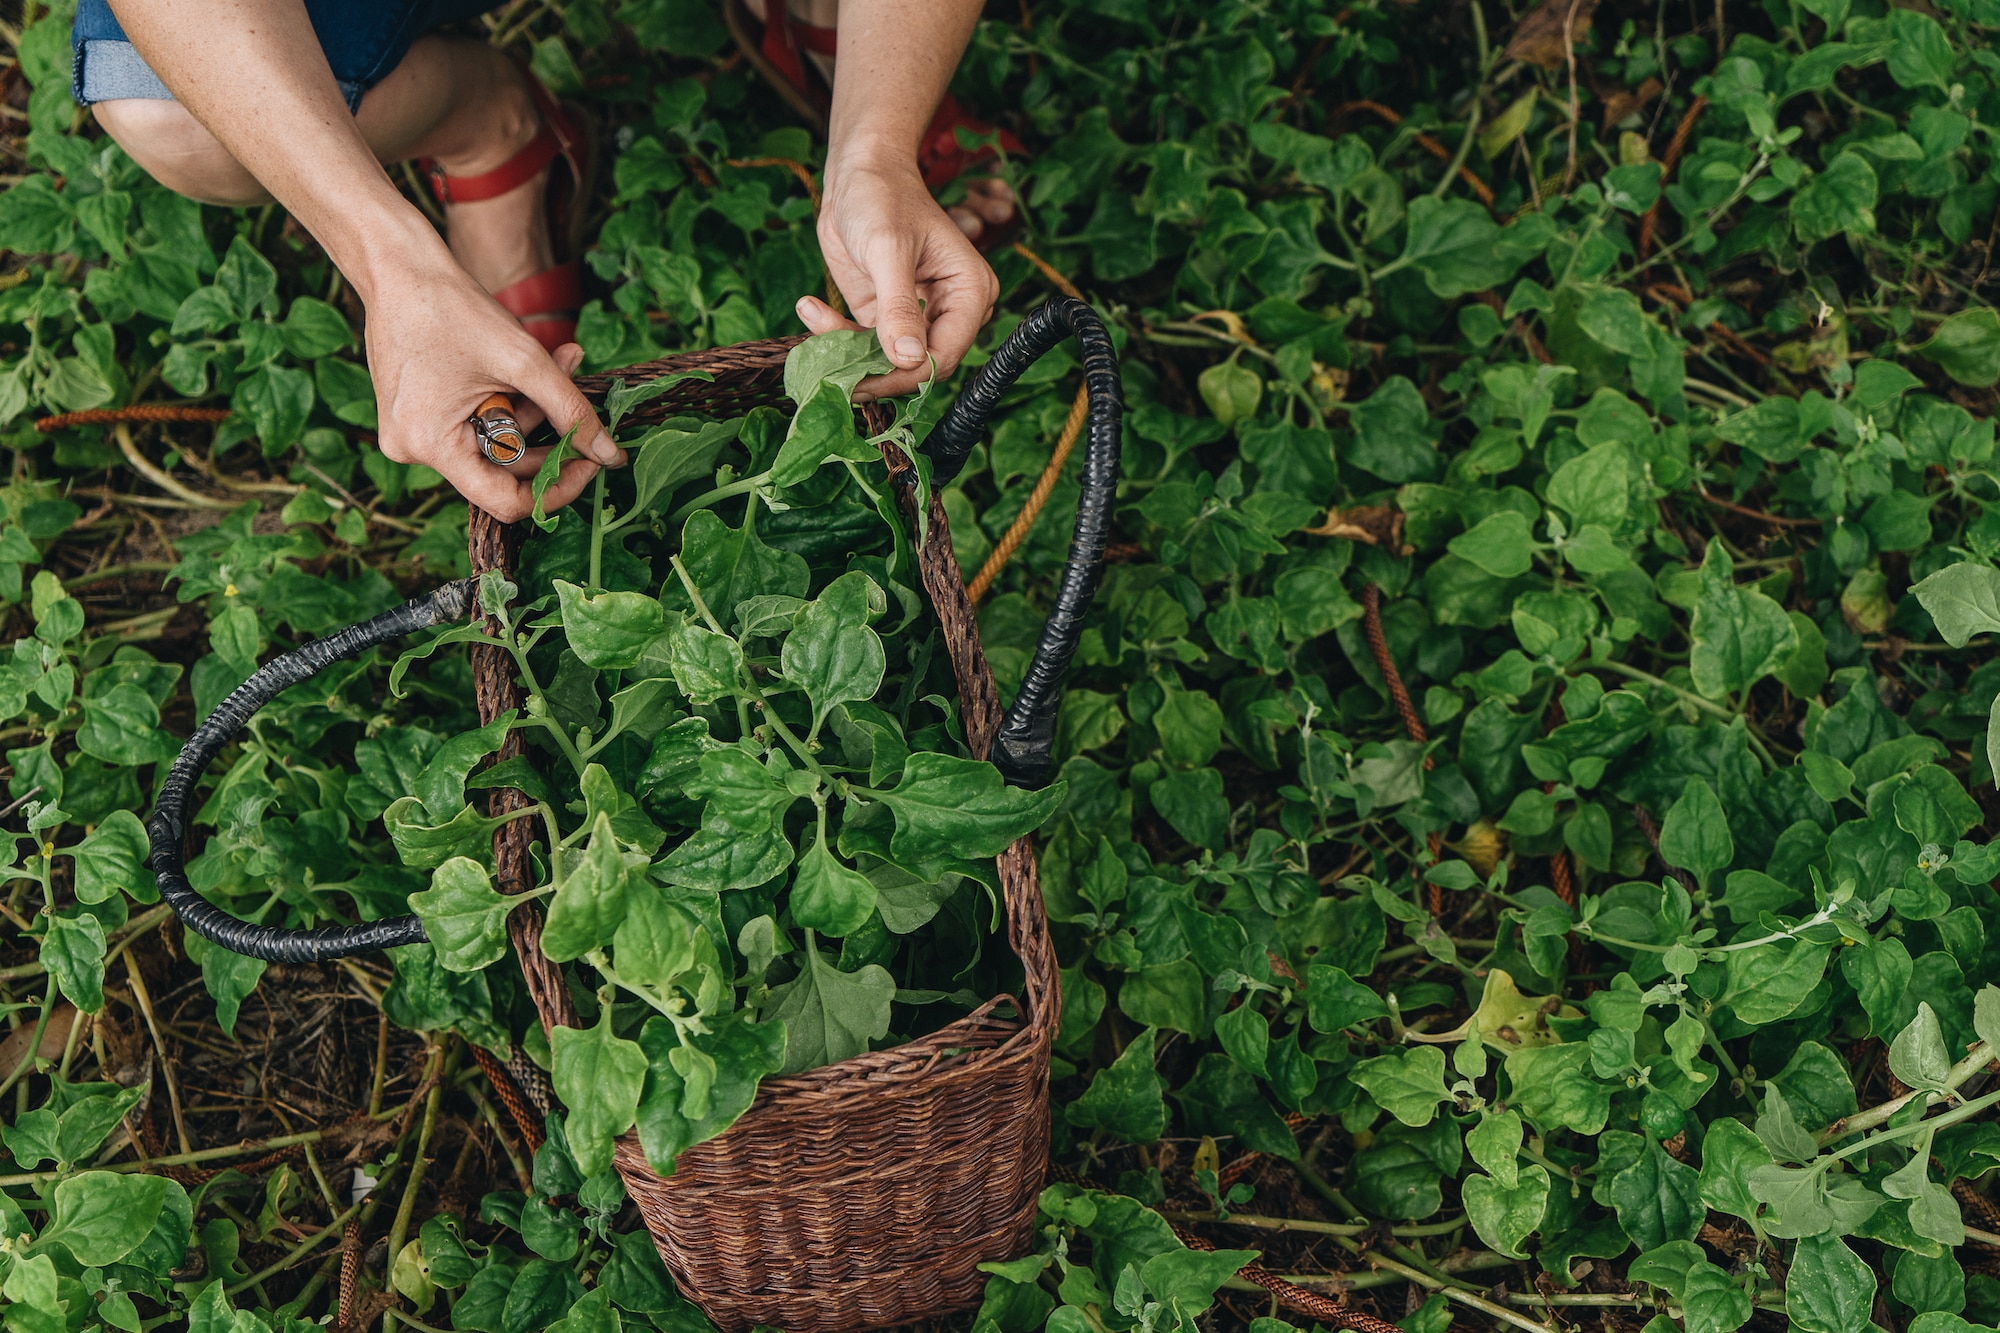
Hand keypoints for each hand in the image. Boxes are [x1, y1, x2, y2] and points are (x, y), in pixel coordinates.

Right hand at [364, 261, 623, 522]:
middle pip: (503, 466)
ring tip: (563, 357)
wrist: (398, 268)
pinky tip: (530, 363)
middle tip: (581, 393)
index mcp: (430, 446)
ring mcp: (412, 433)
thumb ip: (571, 411)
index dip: (556, 489)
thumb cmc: (452, 308)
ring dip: (533, 405)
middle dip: (548, 429)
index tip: (591, 464)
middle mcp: (414, 450)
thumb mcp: (524, 362)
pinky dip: (507, 398)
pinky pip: (475, 423)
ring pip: (494, 441)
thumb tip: (611, 457)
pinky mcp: (418, 416)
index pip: (504, 501)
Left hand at [801, 157, 997, 400]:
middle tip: (832, 364)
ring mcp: (916, 316)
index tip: (865, 378)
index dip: (906, 374)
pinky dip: (833, 335)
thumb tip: (907, 359)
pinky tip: (809, 305)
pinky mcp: (884, 316)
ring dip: (847, 352)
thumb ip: (898, 307)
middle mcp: (950, 310)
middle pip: (917, 366)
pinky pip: (863, 345)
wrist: (857, 174)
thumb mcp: (888, 249)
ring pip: (886, 362)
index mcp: (969, 292)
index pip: (945, 354)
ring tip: (812, 315)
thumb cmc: (883, 196)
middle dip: (873, 370)